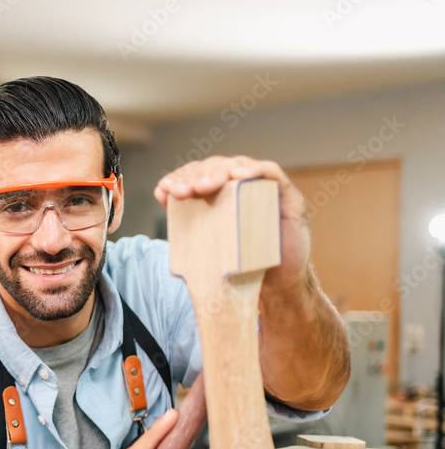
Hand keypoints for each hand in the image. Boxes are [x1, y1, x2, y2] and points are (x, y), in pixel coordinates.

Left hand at [154, 156, 310, 293]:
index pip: (198, 173)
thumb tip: (160, 193)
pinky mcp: (287, 195)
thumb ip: (185, 218)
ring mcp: (264, 187)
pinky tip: (239, 175)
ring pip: (239, 165)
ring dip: (218, 172)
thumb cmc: (239, 261)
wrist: (275, 282)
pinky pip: (271, 173)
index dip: (181, 176)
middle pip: (216, 167)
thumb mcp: (208, 242)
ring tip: (202, 186)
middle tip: (181, 191)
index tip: (164, 189)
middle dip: (195, 176)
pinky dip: (255, 170)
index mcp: (220, 193)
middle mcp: (241, 185)